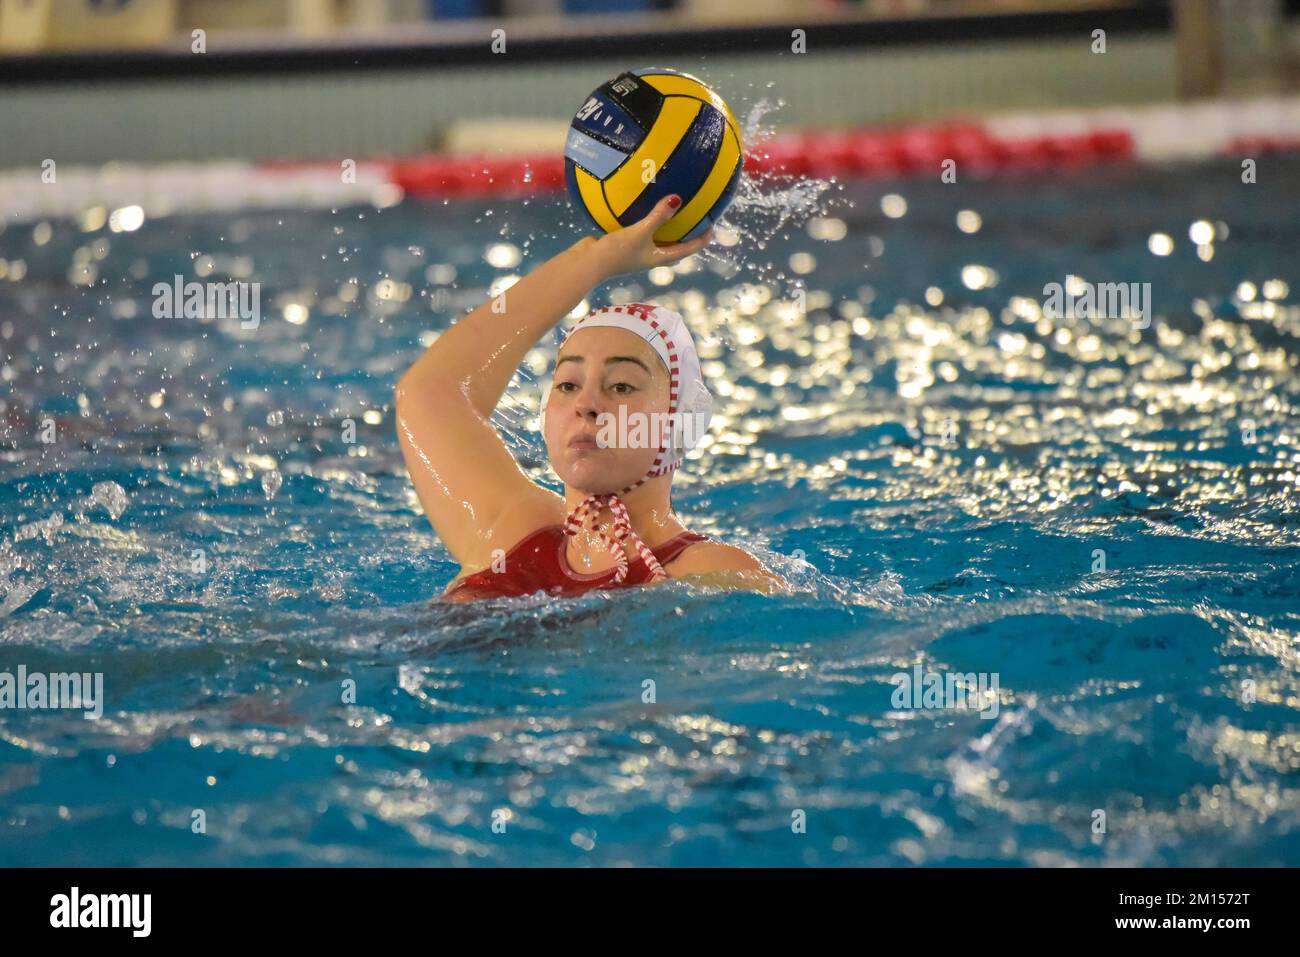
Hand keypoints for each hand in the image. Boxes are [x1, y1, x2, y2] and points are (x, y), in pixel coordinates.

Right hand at [590, 194, 714, 278]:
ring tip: (673, 210)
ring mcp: (638, 251)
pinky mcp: (625, 244)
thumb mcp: (640, 232)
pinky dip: (647, 220)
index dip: (702, 239)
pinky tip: (642, 205)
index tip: (712, 225)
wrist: (588, 263)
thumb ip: (658, 216)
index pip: (689, 249)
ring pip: (659, 239)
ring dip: (667, 227)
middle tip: (697, 217)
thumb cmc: (616, 252)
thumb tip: (678, 199)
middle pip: (676, 246)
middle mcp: (652, 257)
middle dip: (688, 234)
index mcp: (660, 258)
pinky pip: (641, 231)